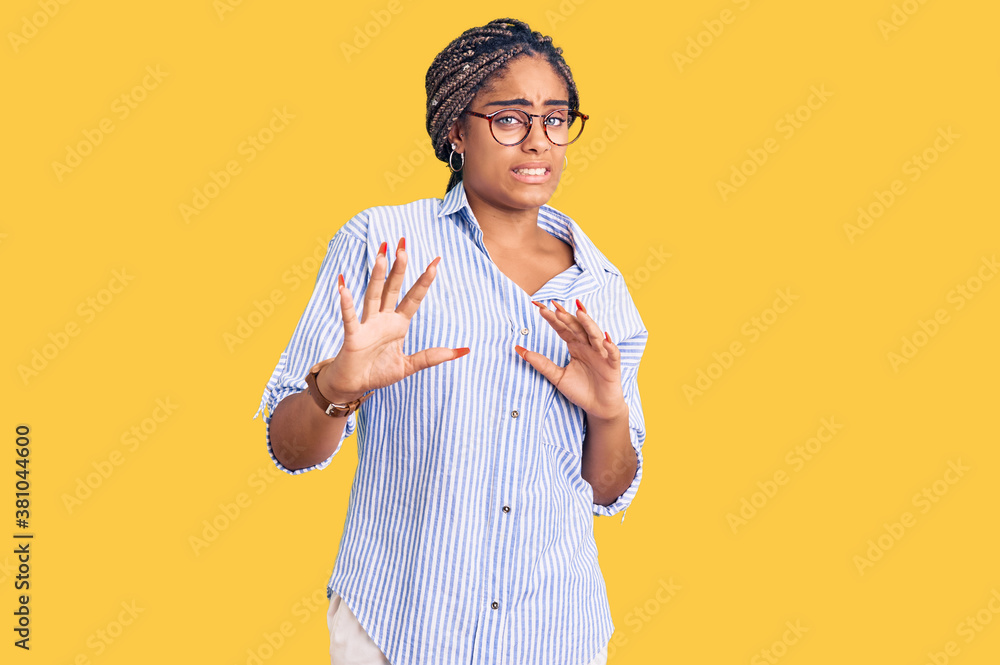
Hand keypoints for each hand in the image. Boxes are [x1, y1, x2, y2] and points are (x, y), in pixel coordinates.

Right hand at [315, 238, 468, 402]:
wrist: (354, 386)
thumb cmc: (379, 372)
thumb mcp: (410, 366)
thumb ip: (434, 356)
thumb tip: (465, 351)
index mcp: (398, 323)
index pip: (414, 297)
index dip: (424, 280)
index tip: (436, 261)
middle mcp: (383, 319)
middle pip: (393, 288)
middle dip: (399, 268)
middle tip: (404, 245)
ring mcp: (367, 325)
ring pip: (374, 295)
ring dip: (378, 276)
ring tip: (382, 255)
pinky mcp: (353, 336)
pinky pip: (350, 318)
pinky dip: (347, 303)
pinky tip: (344, 287)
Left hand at [515, 299, 626, 420]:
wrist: (598, 408)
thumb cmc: (580, 391)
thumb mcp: (557, 376)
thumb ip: (541, 363)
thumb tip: (518, 349)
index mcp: (575, 346)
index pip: (563, 329)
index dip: (553, 319)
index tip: (539, 308)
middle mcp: (588, 346)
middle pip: (577, 328)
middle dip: (567, 317)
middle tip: (555, 306)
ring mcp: (601, 354)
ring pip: (595, 336)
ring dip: (588, 323)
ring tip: (579, 313)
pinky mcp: (612, 366)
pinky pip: (613, 354)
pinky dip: (610, 347)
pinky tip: (604, 340)